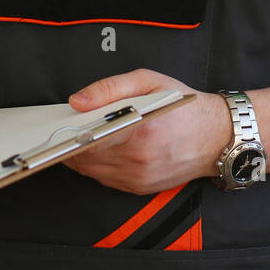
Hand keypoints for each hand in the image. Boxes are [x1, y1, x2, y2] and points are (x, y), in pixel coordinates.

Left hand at [63, 69, 232, 194]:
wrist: (217, 136)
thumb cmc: (184, 105)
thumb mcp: (149, 80)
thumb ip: (109, 88)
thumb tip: (77, 101)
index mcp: (140, 133)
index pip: (88, 140)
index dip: (66, 136)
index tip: (53, 128)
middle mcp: (138, 161)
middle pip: (85, 159)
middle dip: (70, 145)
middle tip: (60, 130)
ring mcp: (139, 178)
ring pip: (92, 172)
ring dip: (80, 157)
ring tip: (74, 138)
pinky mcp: (140, 188)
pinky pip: (105, 180)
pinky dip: (96, 167)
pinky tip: (96, 150)